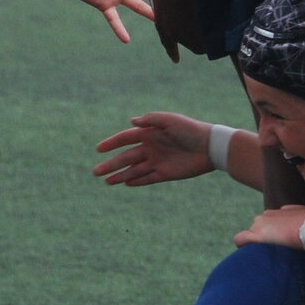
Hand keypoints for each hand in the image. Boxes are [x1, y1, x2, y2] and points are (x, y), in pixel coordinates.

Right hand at [94, 112, 214, 184]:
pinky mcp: (165, 173)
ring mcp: (157, 161)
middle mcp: (151, 148)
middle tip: (95, 172)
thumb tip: (131, 122)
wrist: (210, 146)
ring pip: (134, 170)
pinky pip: (148, 178)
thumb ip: (151, 120)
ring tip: (107, 181)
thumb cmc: (190, 130)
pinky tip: (126, 184)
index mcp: (150, 133)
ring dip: (121, 175)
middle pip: (126, 157)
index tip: (98, 150)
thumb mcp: (170, 120)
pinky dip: (137, 181)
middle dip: (111, 164)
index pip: (125, 139)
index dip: (111, 143)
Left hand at [235, 205, 304, 250]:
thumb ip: (290, 211)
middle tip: (269, 253)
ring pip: (249, 237)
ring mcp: (259, 225)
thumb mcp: (300, 212)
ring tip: (264, 256)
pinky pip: (240, 240)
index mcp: (271, 213)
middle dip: (260, 241)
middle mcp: (263, 216)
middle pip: (254, 231)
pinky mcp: (257, 235)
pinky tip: (246, 256)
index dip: (264, 234)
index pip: (262, 224)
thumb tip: (284, 211)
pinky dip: (242, 246)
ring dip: (254, 245)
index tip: (271, 243)